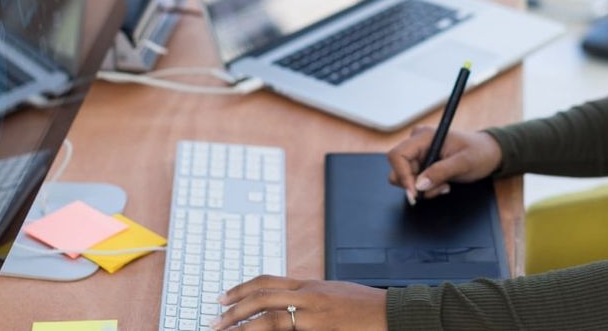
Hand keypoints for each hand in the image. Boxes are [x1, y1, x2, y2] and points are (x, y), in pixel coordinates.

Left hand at [212, 275, 385, 329]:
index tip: (222, 298)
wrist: (394, 313)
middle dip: (233, 311)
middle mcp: (308, 295)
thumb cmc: (367, 307)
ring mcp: (315, 314)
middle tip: (214, 321)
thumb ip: (311, 297)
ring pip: (269, 319)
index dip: (240, 289)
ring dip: (242, 328)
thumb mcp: (334, 295)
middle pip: (260, 298)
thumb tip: (291, 302)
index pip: (266, 282)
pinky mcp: (323, 330)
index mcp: (309, 285)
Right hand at [387, 125, 502, 203]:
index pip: (397, 155)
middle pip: (398, 168)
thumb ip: (441, 172)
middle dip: (415, 184)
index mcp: (424, 135)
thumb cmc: (479, 152)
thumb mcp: (464, 163)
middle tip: (439, 187)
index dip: (402, 175)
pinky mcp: (421, 163)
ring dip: (423, 188)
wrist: (488, 153)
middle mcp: (417, 142)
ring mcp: (418, 153)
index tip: (414, 193)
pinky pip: (414, 181)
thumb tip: (419, 185)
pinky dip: (426, 187)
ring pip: (405, 178)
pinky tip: (443, 183)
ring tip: (444, 185)